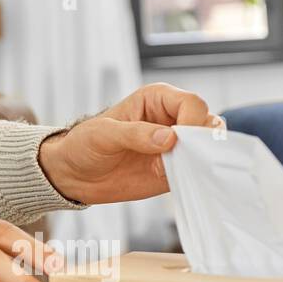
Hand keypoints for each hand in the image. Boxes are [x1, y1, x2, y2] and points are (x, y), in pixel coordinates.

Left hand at [36, 82, 218, 203]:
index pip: (192, 103)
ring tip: (177, 171)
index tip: (176, 142)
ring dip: (201, 161)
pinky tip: (181, 182)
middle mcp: (172, 119)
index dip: (192, 121)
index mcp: (157, 99)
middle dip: (202, 142)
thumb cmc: (83, 144)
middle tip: (182, 159)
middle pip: (209, 123)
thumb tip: (170, 138)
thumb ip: (135, 134)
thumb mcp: (102, 135)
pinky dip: (196, 177)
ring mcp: (176, 146)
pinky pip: (197, 172)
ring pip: (209, 148)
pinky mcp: (175, 170)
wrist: (74, 175)